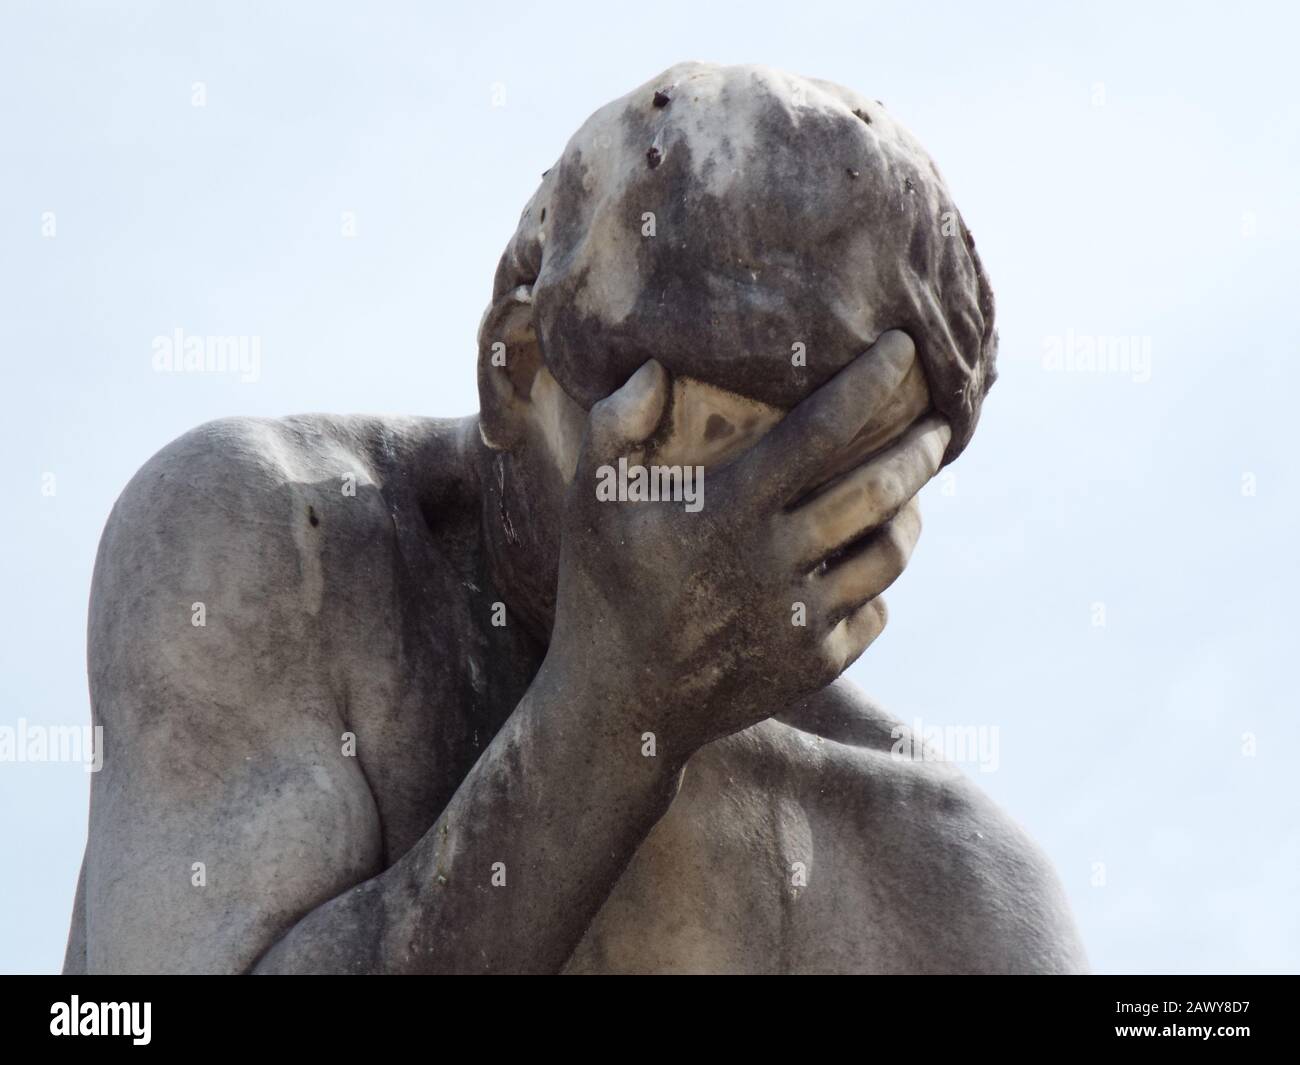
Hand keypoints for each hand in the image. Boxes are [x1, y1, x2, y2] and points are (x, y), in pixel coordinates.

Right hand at [547, 330, 949, 760]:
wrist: (621, 710)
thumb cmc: (602, 592)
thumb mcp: (589, 504)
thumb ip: (614, 426)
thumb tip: (654, 367)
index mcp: (729, 511)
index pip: (821, 431)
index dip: (871, 383)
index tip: (904, 349)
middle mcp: (775, 561)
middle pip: (878, 490)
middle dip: (921, 449)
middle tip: (938, 426)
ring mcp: (800, 618)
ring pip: (889, 554)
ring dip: (913, 515)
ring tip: (914, 494)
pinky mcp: (814, 664)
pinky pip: (874, 612)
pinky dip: (881, 583)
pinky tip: (870, 563)